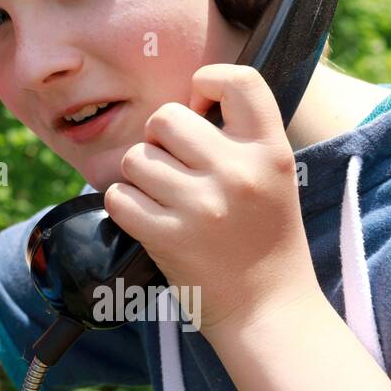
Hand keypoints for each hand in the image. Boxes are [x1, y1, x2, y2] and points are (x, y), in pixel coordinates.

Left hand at [101, 64, 321, 335]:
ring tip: (167, 199)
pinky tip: (148, 218)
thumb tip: (184, 99)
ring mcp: (201, 206)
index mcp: (270, 151)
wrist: (269, 309)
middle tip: (177, 167)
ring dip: (141, 176)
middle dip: (160, 140)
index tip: (201, 106)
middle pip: (165, 117)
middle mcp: (237, 173)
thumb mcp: (273, 176)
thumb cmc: (264, 236)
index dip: (208, 82)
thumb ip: (238, 136)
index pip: (239, 80)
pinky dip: (125, 205)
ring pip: (135, 158)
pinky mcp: (168, 237)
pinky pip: (118, 196)